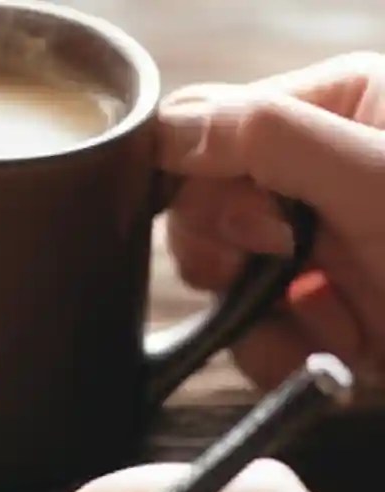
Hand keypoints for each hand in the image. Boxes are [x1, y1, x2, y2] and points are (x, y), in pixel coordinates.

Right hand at [157, 52, 384, 389]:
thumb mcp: (379, 183)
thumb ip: (266, 140)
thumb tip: (162, 126)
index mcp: (342, 106)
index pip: (212, 128)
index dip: (204, 185)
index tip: (256, 232)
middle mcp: (324, 170)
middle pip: (204, 206)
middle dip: (236, 256)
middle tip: (289, 272)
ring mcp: (325, 242)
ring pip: (224, 278)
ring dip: (266, 318)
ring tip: (338, 326)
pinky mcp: (329, 306)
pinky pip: (255, 329)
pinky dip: (290, 351)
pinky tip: (350, 350)